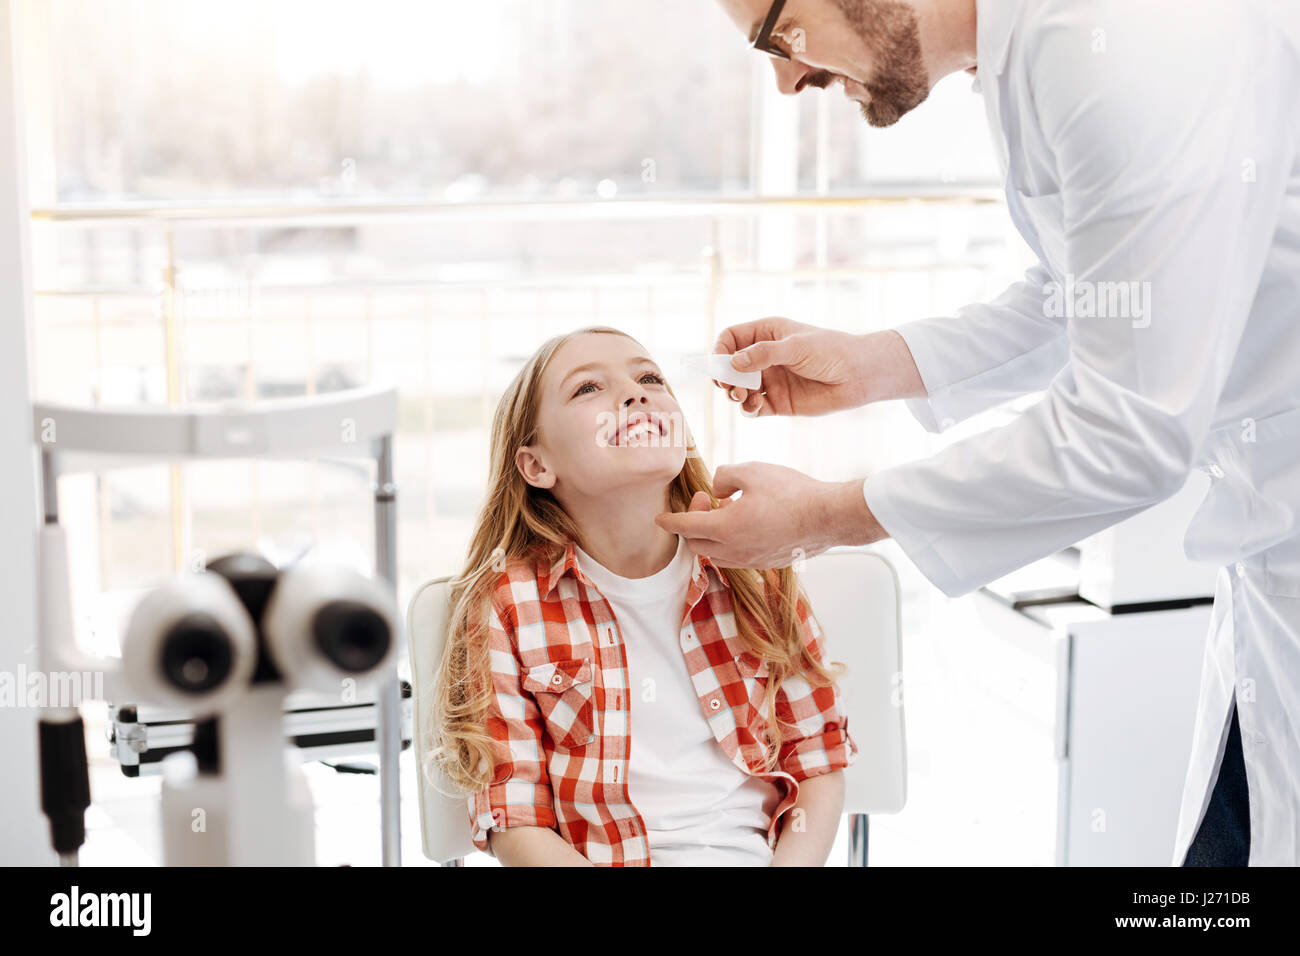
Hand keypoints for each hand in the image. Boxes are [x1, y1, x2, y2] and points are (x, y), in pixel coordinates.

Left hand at [655, 462, 885, 567]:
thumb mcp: (752, 471)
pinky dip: (730, 542)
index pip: (685, 527)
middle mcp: (734, 551)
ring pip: (716, 553)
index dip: (669, 521)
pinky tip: (746, 521)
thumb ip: (724, 477)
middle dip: (693, 522)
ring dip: (712, 534)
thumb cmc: (792, 493)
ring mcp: (751, 561)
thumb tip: (718, 490)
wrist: (829, 517)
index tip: (659, 518)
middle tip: (707, 500)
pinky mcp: (766, 563)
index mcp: (725, 529)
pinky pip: (736, 557)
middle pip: (697, 544)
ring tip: (728, 509)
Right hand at [712, 319, 924, 416]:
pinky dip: (748, 409)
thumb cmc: (831, 351)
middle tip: (729, 387)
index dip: (720, 350)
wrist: (859, 376)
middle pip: (729, 366)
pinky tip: (757, 406)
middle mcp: (764, 356)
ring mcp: (770, 380)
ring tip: (743, 397)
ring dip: (735, 394)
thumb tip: (733, 363)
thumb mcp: (796, 346)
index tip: (719, 365)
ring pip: (738, 389)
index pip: (730, 338)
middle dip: (724, 377)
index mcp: (766, 333)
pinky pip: (753, 408)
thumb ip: (763, 354)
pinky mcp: (778, 402)